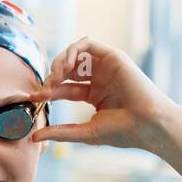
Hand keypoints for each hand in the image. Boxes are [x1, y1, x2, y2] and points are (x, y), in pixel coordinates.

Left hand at [29, 37, 177, 149]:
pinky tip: (65, 66)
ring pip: (74, 53)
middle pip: (67, 69)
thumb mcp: (85, 132)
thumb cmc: (123, 131)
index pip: (64, 89)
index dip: (48, 91)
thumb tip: (34, 137)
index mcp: (94, 95)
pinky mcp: (113, 56)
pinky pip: (87, 44)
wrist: (147, 125)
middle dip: (52, 76)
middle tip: (45, 89)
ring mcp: (106, 67)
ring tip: (55, 78)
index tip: (35, 98)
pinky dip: (72, 51)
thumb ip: (60, 132)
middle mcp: (99, 78)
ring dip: (60, 61)